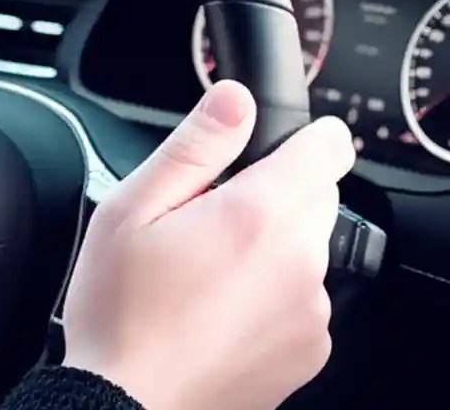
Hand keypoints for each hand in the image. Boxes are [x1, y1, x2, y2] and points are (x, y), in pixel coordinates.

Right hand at [62, 80, 354, 409]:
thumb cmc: (120, 318)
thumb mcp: (132, 212)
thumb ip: (194, 146)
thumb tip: (235, 100)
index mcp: (257, 216)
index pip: (329, 146)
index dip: (304, 137)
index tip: (279, 148)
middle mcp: (299, 261)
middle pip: (317, 197)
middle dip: (274, 197)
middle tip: (211, 225)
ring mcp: (310, 310)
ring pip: (309, 250)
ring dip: (274, 251)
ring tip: (209, 279)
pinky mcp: (310, 349)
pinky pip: (305, 300)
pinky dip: (276, 299)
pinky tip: (222, 315)